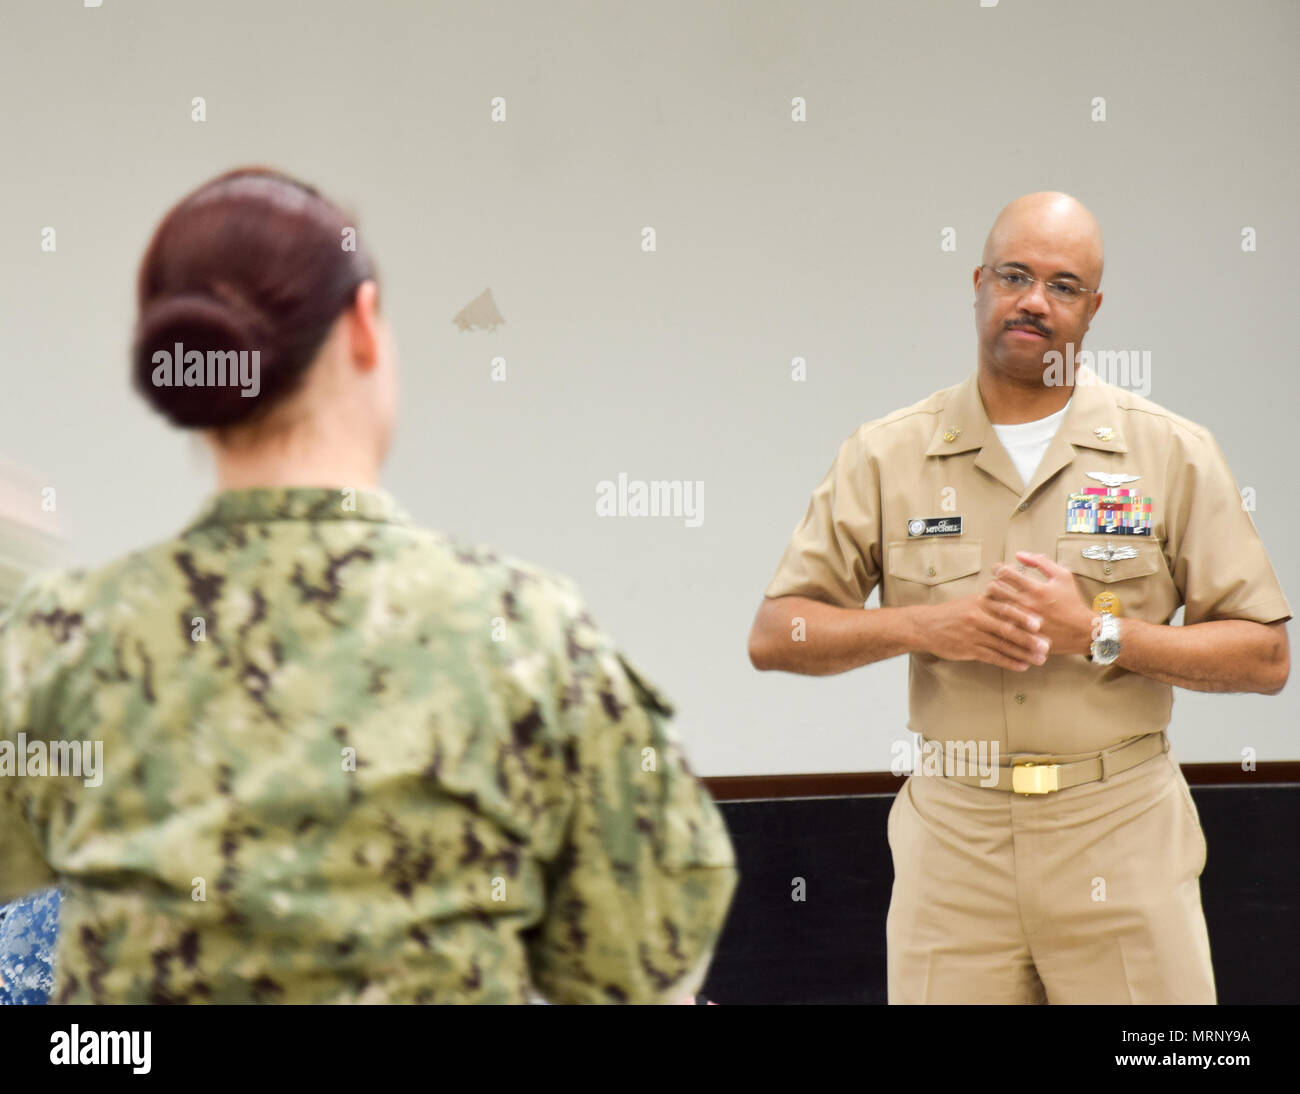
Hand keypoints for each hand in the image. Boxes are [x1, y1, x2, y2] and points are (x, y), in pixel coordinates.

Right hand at [919, 592, 1050, 670]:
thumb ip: (992, 601)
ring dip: (1023, 653)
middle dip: (1028, 638)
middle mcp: (977, 617)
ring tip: (1040, 659)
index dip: (1023, 616)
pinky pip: (992, 657)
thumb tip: (1017, 598)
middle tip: (1046, 644)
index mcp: (980, 602)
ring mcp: (972, 634)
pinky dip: (1009, 662)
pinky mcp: (968, 649)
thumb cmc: (952, 613)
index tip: (1040, 623)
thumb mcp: (970, 601)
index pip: (1005, 608)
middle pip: (1007, 628)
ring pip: (1002, 645)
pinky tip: (1022, 666)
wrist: (925, 626)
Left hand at [985, 552, 1094, 655]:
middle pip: (994, 589)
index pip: (1004, 573)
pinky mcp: (1021, 634)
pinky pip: (999, 623)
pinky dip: (996, 617)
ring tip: (997, 599)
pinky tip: (1001, 614)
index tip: (1000, 571)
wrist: (1082, 631)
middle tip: (996, 585)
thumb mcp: (1062, 576)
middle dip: (992, 584)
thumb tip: (1019, 555)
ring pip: (993, 607)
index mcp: (1035, 588)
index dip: (998, 569)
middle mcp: (1026, 604)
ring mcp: (1022, 621)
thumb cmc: (1072, 603)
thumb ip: (1040, 562)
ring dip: (992, 600)